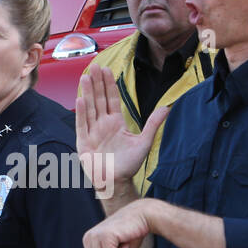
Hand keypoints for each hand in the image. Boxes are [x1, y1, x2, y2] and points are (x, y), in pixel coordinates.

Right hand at [76, 67, 167, 199]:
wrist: (117, 182)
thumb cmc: (129, 164)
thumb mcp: (144, 141)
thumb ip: (153, 124)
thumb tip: (167, 108)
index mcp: (116, 123)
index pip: (111, 99)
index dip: (109, 85)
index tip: (107, 69)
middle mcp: (102, 125)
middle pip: (99, 99)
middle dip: (97, 83)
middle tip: (95, 65)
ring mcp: (92, 133)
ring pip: (90, 108)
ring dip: (88, 93)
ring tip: (86, 76)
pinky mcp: (84, 143)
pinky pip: (82, 125)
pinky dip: (81, 113)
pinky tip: (81, 99)